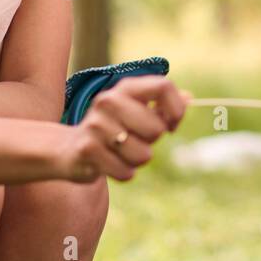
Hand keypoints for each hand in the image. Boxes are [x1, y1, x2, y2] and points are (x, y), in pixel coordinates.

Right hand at [62, 75, 188, 181]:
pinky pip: (126, 172)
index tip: (171, 125)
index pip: (163, 87)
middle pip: (156, 129)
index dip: (176, 110)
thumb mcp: (137, 112)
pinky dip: (124, 173)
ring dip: (137, 160)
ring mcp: (96, 125)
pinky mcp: (87, 149)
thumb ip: (163, 106)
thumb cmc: (114, 129)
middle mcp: (109, 101)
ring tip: (121, 152)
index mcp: (126, 88)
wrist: (70, 148)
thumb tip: (190, 99)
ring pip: (143, 155)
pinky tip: (110, 163)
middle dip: (152, 141)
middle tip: (136, 139)